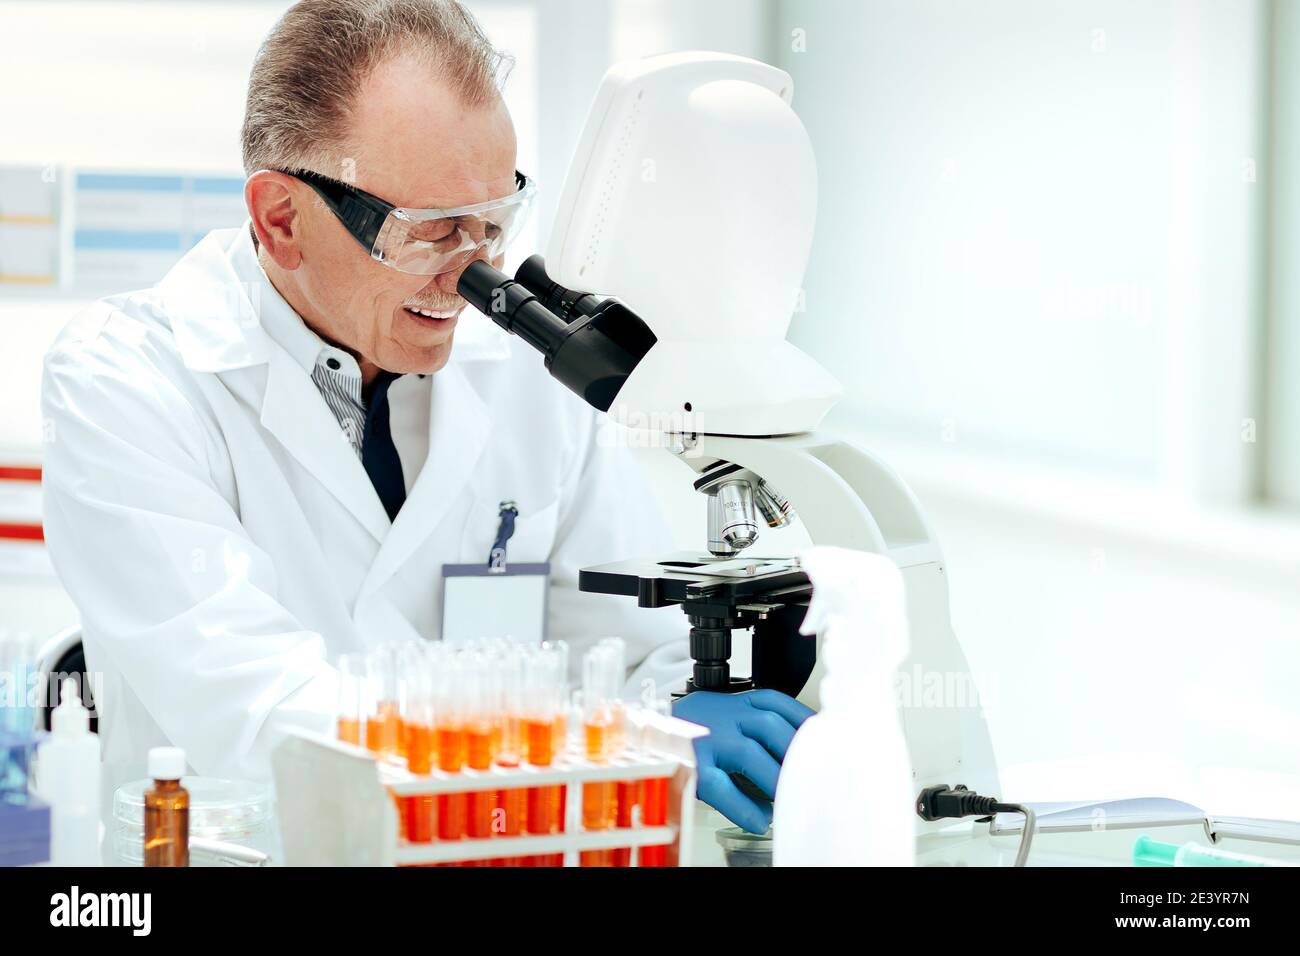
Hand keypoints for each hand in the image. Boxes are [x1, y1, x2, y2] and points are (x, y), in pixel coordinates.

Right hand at [672, 688, 815, 833]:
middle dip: (795, 754)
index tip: (824, 738)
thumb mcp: (722, 713)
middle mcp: (722, 716)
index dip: (804, 721)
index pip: (778, 704)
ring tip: (789, 799)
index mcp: (735, 703)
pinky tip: (758, 820)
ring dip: (775, 778)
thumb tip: (792, 758)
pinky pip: (719, 788)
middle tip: (812, 777)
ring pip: (749, 754)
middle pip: (770, 727)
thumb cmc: (688, 728)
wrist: (642, 731)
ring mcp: (705, 740)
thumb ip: (754, 727)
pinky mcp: (690, 766)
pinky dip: (742, 807)